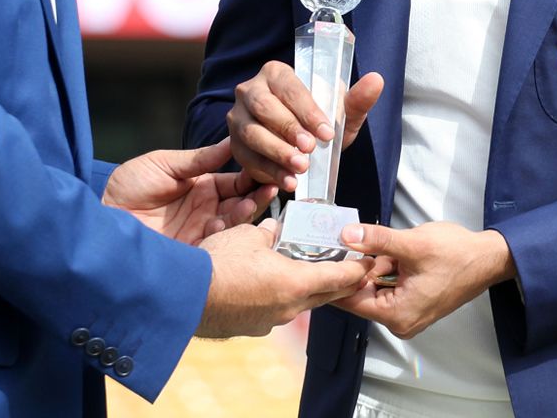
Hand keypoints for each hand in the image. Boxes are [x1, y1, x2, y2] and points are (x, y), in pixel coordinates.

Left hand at [102, 137, 277, 245]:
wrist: (103, 221)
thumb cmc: (128, 188)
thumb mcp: (164, 165)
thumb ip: (199, 159)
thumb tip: (231, 140)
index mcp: (201, 186)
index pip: (236, 180)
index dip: (254, 173)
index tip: (271, 164)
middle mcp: (206, 210)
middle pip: (243, 201)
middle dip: (261, 192)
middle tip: (277, 183)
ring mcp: (202, 232)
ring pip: (236, 222)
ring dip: (251, 209)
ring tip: (262, 196)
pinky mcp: (195, 252)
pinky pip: (221, 244)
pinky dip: (231, 232)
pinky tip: (235, 218)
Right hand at [195, 219, 372, 337]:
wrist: (187, 296)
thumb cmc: (220, 263)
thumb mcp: (248, 235)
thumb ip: (268, 232)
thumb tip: (274, 229)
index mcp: (296, 283)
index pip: (340, 277)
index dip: (358, 270)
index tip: (370, 264)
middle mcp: (290, 307)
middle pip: (325, 295)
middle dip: (338, 282)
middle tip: (349, 271)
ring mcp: (271, 321)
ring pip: (299, 304)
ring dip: (306, 290)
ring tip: (303, 273)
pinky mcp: (253, 327)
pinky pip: (276, 311)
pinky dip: (279, 297)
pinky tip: (266, 286)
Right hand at [227, 61, 383, 190]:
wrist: (303, 145)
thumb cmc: (320, 123)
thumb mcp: (341, 113)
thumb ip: (357, 99)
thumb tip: (376, 81)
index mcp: (275, 74)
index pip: (289, 88)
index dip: (307, 111)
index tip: (327, 133)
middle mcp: (250, 90)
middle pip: (263, 107)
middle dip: (287, 129)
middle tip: (309, 150)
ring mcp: (238, 117)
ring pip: (251, 133)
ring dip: (276, 152)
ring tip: (300, 169)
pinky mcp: (235, 144)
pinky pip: (246, 158)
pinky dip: (268, 172)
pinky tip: (288, 182)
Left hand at [332, 222, 513, 338]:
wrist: (488, 258)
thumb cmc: (457, 255)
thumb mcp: (412, 244)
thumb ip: (377, 240)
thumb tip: (346, 235)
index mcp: (396, 315)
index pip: (351, 300)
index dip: (337, 276)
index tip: (323, 254)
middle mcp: (399, 320)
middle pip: (361, 292)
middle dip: (356, 267)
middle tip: (342, 241)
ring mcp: (407, 312)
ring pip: (374, 286)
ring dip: (372, 265)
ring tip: (375, 244)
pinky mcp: (413, 301)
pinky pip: (388, 284)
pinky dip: (385, 267)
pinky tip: (388, 251)